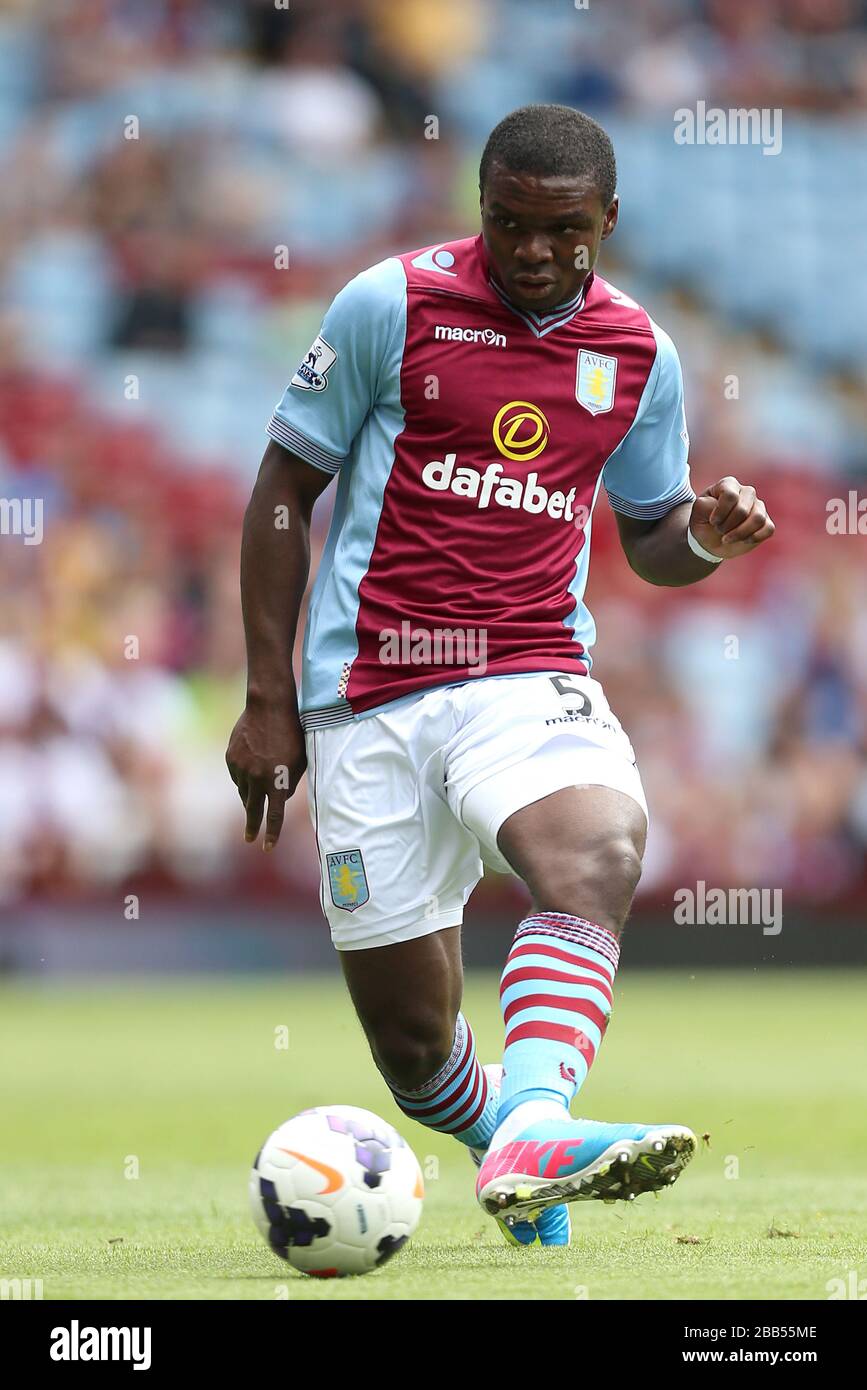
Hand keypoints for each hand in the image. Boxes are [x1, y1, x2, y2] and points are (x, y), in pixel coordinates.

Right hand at [225, 698, 306, 850]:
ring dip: (252, 792)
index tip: (267, 848)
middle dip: (252, 826)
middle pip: (253, 810)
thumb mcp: (300, 761)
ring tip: (261, 777)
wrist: (269, 706)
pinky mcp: (230, 759)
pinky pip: (237, 776)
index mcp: (277, 781)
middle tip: (249, 838)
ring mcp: (241, 769)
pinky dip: (244, 776)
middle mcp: (256, 778)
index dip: (271, 834)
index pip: (274, 816)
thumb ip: (290, 783)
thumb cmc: (292, 733)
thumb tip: (280, 799)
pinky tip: (253, 762)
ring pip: (244, 791)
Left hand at [689, 477, 774, 559]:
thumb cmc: (703, 522)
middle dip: (727, 526)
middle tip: (718, 530)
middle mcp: (747, 492)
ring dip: (740, 533)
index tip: (712, 521)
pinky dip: (754, 538)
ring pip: (758, 519)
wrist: (709, 540)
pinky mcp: (766, 522)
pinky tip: (742, 540)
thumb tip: (718, 505)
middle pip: (743, 509)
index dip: (720, 512)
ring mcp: (759, 506)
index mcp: (729, 485)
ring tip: (728, 538)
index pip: (730, 495)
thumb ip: (704, 505)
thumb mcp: (696, 513)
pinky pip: (768, 529)